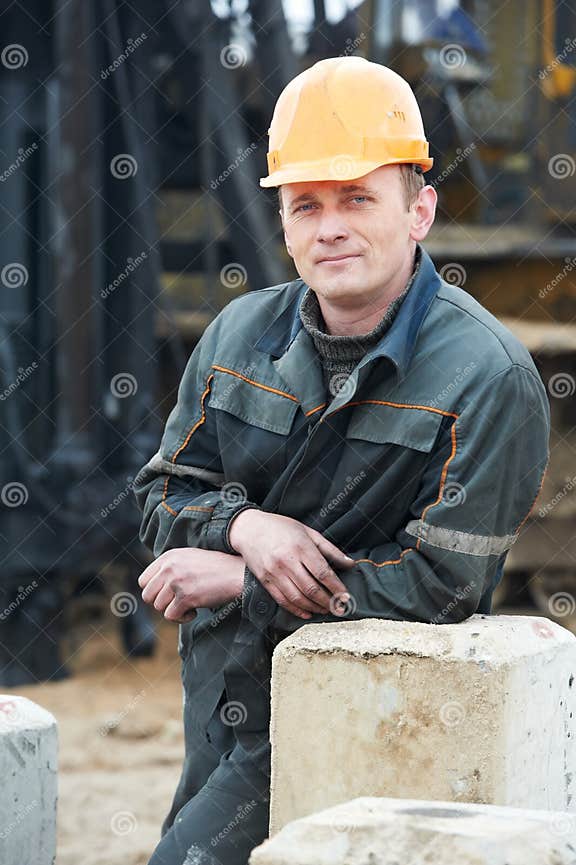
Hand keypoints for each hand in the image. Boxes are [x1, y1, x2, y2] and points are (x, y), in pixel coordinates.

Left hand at [137, 548, 244, 622]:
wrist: (237, 574)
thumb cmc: (216, 568)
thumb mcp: (189, 558)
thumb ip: (170, 567)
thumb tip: (152, 588)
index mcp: (168, 557)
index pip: (143, 580)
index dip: (154, 591)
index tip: (167, 595)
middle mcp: (170, 567)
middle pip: (147, 595)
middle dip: (160, 603)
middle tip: (176, 602)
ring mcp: (177, 582)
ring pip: (158, 607)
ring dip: (172, 610)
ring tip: (188, 605)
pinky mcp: (186, 597)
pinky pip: (171, 616)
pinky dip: (182, 618)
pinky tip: (194, 611)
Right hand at [228, 509, 355, 619]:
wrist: (249, 529)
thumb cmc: (281, 527)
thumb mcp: (308, 532)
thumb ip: (330, 550)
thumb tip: (350, 564)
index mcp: (300, 547)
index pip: (323, 573)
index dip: (336, 587)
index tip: (346, 597)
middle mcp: (286, 561)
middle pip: (311, 588)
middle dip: (328, 601)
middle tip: (339, 608)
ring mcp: (274, 572)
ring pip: (297, 598)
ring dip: (314, 607)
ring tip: (325, 610)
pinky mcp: (265, 581)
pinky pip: (282, 600)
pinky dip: (296, 610)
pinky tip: (307, 613)